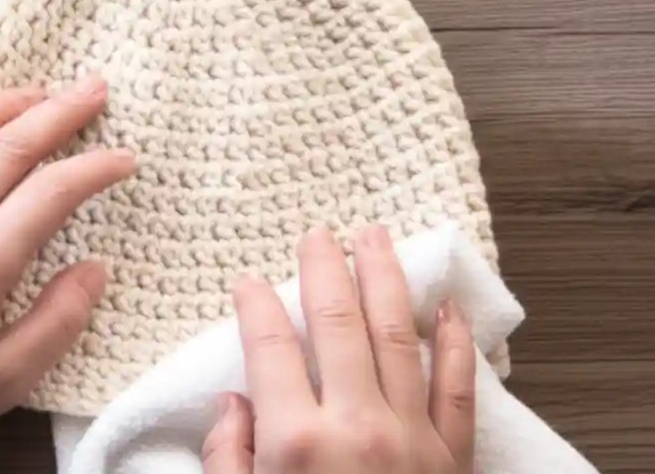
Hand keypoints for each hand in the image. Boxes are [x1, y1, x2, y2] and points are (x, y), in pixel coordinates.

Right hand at [203, 226, 475, 473]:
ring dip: (385, 279)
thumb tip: (232, 403)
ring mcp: (411, 439)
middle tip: (319, 235)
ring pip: (398, 338)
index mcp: (294, 440)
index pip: (270, 347)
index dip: (256, 306)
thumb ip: (229, 455)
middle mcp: (356, 427)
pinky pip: (457, 389)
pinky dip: (457, 344)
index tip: (248, 283)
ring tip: (374, 239)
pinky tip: (450, 308)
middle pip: (339, 323)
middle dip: (325, 270)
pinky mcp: (453, 458)